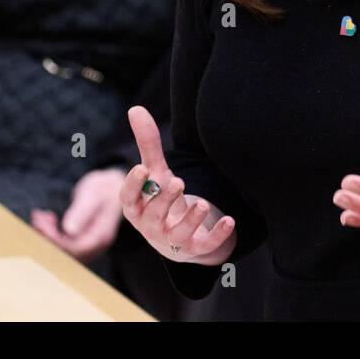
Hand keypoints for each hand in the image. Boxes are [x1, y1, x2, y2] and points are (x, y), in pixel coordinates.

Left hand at [30, 168, 125, 262]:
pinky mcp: (82, 242)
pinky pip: (64, 246)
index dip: (54, 239)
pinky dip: (52, 235)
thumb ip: (82, 211)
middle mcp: (96, 245)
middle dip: (48, 239)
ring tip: (40, 216)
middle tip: (37, 218)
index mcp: (102, 235)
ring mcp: (90, 246)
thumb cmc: (104, 188)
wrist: (114, 187)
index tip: (41, 221)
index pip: (74, 248)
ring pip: (64, 252)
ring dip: (48, 237)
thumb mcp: (93, 194)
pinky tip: (48, 219)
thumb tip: (68, 230)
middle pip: (67, 254)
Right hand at [118, 105, 235, 264]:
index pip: (129, 199)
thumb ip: (148, 144)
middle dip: (164, 200)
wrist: (180, 236)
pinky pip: (205, 246)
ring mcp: (173, 240)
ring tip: (201, 204)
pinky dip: (216, 236)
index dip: (133, 186)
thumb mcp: (156, 172)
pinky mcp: (195, 249)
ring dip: (190, 220)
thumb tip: (135, 109)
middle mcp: (151, 226)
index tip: (142, 169)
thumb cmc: (162, 199)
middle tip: (178, 183)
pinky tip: (230, 222)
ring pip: (177, 234)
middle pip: (153, 216)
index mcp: (137, 207)